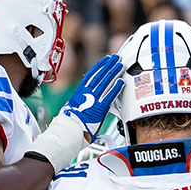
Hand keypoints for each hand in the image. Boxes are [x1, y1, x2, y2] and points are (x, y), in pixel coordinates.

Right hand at [31, 54, 124, 170]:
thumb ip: (83, 100)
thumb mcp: (75, 106)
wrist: (69, 131)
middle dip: (108, 66)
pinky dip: (115, 88)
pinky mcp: (99, 108)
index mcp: (80, 92)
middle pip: (99, 75)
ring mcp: (93, 100)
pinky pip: (109, 96)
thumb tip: (86, 98)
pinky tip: (121, 81)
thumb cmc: (71, 122)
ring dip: (113, 73)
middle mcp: (86, 94)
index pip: (91, 75)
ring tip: (120, 65)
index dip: (99, 66)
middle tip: (116, 58)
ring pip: (105, 82)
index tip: (106, 60)